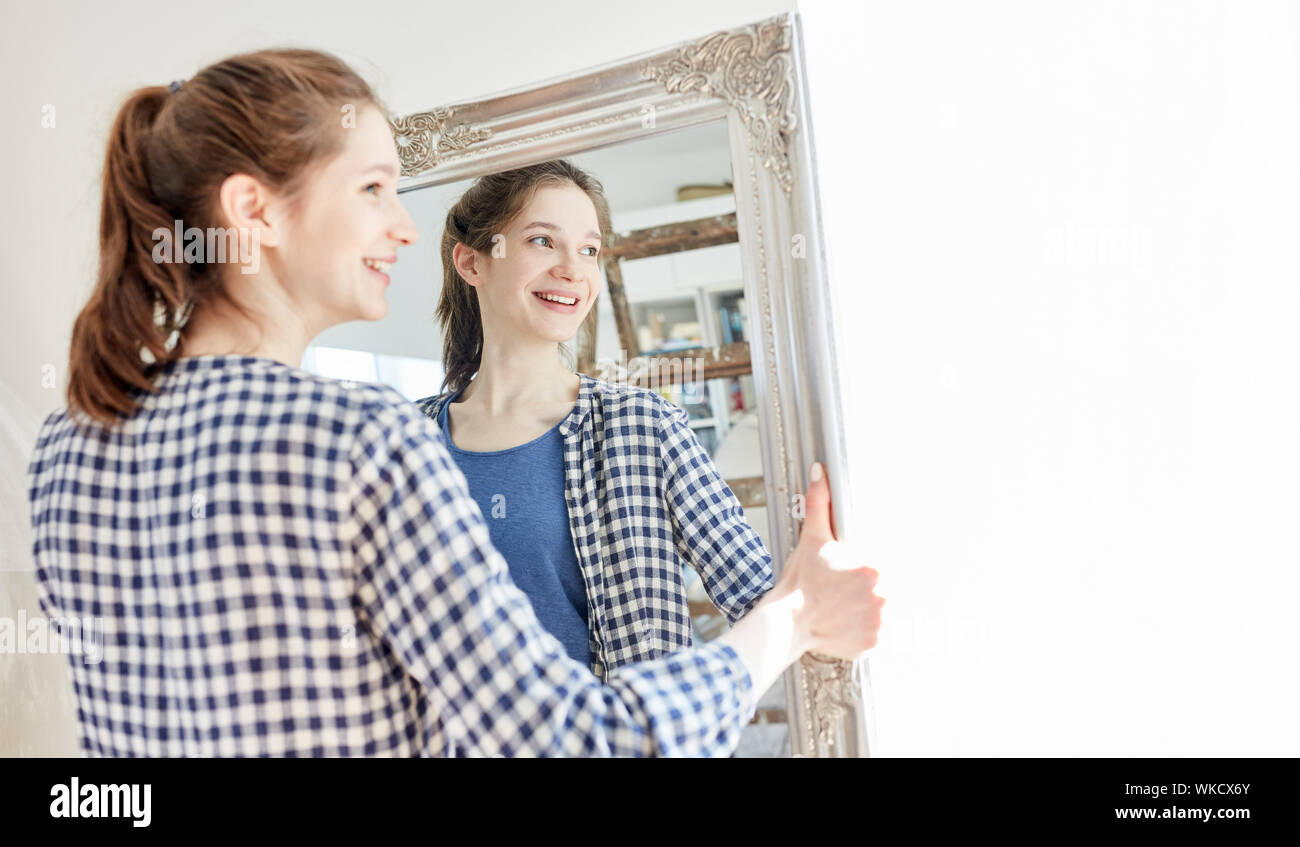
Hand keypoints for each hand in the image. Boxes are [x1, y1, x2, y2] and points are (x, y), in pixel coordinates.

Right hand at [778, 462, 884, 659]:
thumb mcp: (811, 538)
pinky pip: (875, 634)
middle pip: (886, 588)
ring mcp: (879, 621)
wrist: (786, 622)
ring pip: (882, 611)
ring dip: (868, 609)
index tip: (851, 576)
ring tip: (842, 607)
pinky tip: (843, 622)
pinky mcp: (872, 642)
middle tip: (841, 592)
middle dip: (867, 590)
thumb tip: (820, 472)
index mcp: (874, 568)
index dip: (867, 569)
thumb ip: (819, 503)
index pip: (884, 565)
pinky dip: (863, 630)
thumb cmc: (799, 580)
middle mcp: (883, 595)